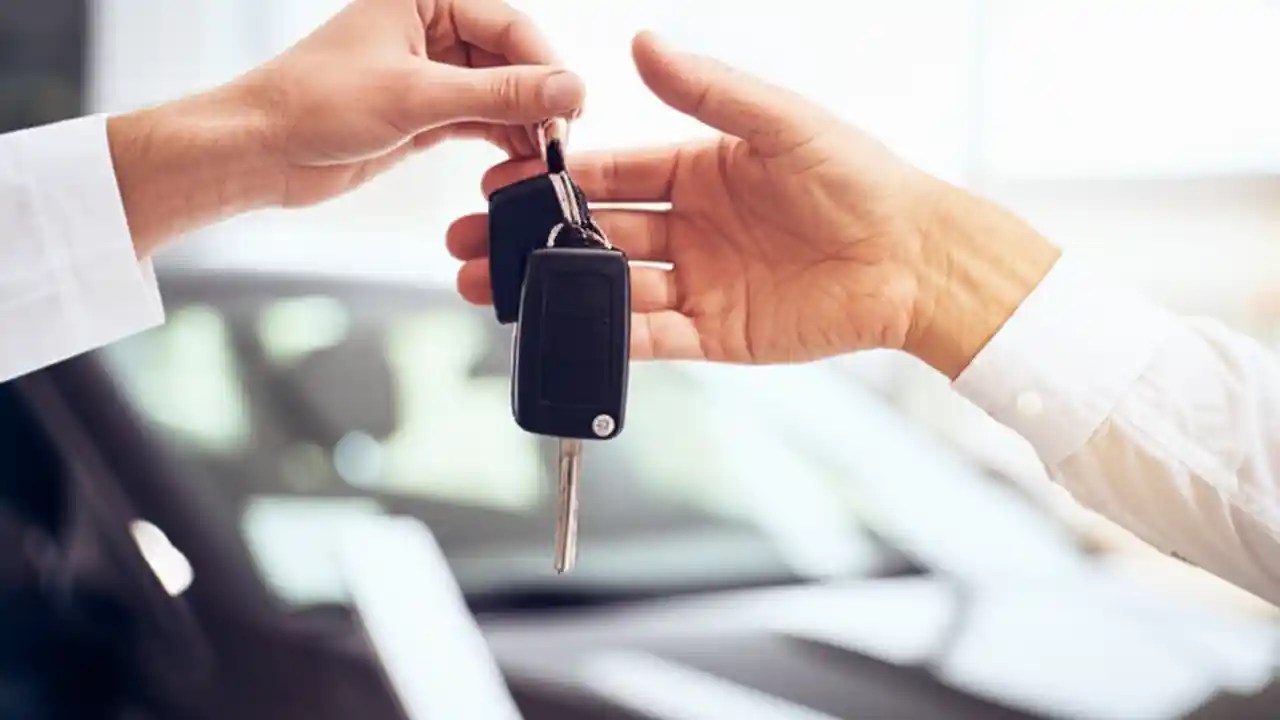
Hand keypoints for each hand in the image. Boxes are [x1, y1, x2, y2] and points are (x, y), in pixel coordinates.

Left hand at [110, 0, 583, 254]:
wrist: (262, 150)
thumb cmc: (315, 102)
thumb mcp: (416, 96)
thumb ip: (498, 94)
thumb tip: (566, 89)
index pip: (509, 26)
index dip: (546, 68)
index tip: (572, 106)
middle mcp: (432, 28)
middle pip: (512, 61)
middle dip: (537, 102)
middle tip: (559, 143)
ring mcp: (432, 72)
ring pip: (501, 95)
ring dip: (524, 127)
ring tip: (541, 162)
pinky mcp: (428, 112)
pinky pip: (483, 121)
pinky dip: (502, 143)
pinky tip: (518, 165)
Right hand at [449, 33, 1057, 376]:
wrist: (914, 259)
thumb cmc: (858, 179)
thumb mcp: (779, 123)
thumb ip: (709, 91)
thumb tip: (641, 43)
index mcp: (697, 171)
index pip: (609, 174)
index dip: (553, 179)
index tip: (501, 178)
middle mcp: (690, 228)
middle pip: (593, 234)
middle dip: (532, 240)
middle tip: (471, 245)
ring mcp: (699, 284)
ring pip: (610, 288)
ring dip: (555, 291)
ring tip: (493, 292)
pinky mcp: (718, 335)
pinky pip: (652, 339)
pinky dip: (612, 338)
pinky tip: (571, 333)